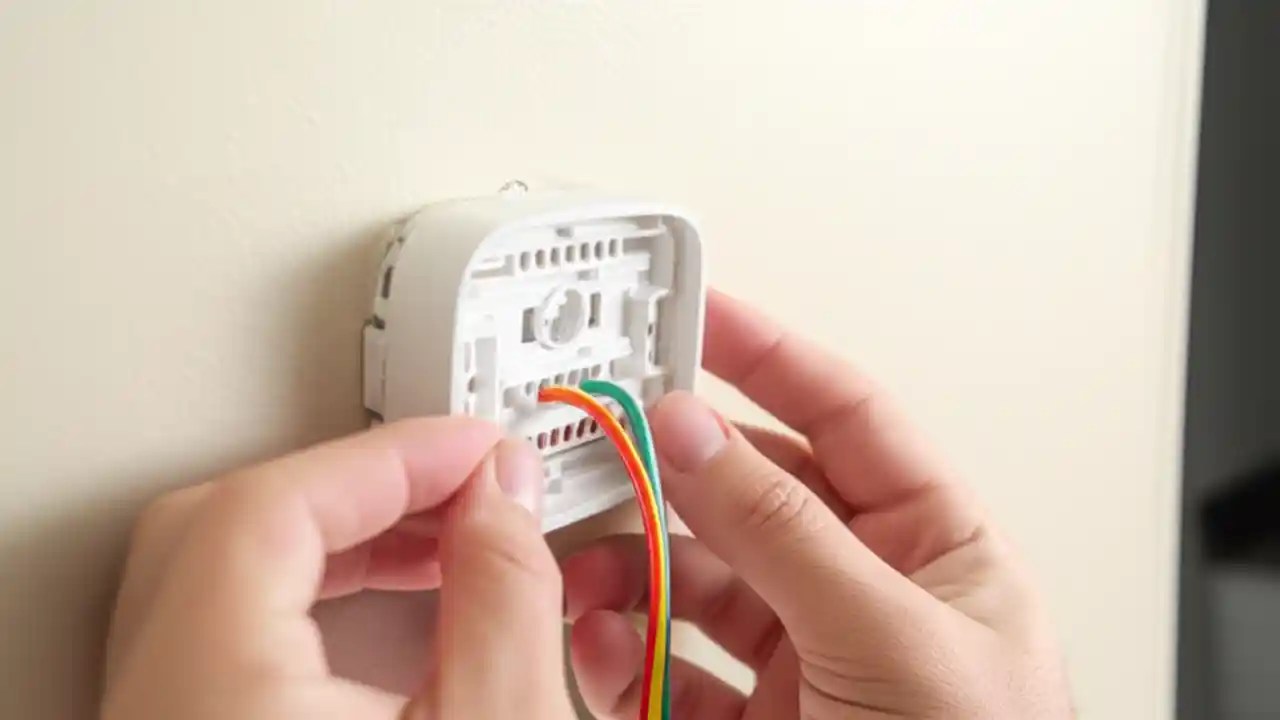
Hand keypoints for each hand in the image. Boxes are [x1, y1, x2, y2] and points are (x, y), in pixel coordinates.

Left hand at [102, 419, 575, 719]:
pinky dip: (311, 597)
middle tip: (459, 480)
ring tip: (446, 539)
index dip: (387, 456)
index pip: (269, 511)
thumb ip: (504, 599)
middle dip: (361, 486)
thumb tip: (504, 496)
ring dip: (340, 537)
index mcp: (207, 695)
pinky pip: (223, 636)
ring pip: (220, 579)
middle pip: (225, 527)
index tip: (472, 448)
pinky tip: (397, 601)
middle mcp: (155, 708)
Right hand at [563, 291, 1072, 718]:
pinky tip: (600, 640)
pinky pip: (675, 668)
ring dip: (633, 565)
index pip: (846, 417)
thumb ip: (785, 532)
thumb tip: (697, 433)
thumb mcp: (890, 639)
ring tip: (581, 559)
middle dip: (676, 472)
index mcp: (934, 548)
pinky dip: (628, 652)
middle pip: (753, 496)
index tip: (701, 313)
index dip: (772, 355)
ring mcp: (807, 659)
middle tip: (605, 441)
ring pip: (699, 581)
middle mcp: (867, 594)